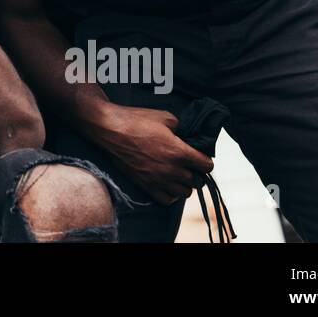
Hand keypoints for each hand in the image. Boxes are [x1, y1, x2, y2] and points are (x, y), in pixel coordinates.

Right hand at [89, 103, 213, 204]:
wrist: (110, 129)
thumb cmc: (136, 120)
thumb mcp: (165, 117)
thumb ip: (181, 128)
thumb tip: (186, 136)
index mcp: (179, 151)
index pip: (207, 166)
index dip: (206, 160)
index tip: (200, 156)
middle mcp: (171, 169)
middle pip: (196, 181)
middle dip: (195, 172)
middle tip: (189, 164)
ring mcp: (158, 179)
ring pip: (184, 193)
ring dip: (185, 184)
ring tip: (178, 174)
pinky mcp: (145, 185)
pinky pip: (167, 199)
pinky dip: (171, 194)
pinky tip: (167, 183)